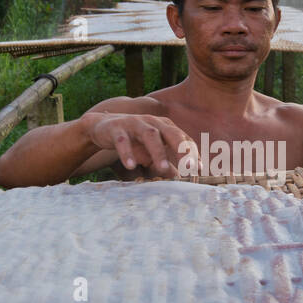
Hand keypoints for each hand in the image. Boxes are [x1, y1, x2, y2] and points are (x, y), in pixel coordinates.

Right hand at [83, 112, 203, 178]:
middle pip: (172, 133)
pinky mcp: (117, 128)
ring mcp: (135, 124)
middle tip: (188, 168)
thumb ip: (166, 164)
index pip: (184, 139)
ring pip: (150, 135)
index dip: (193, 154)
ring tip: (163, 169)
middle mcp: (153, 123)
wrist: (102, 128)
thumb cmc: (133, 141)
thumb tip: (180, 179)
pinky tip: (131, 166)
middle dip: (182, 150)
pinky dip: (128, 153)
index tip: (200, 171)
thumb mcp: (151, 152)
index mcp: (165, 127)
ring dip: (158, 152)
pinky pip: (123, 140)